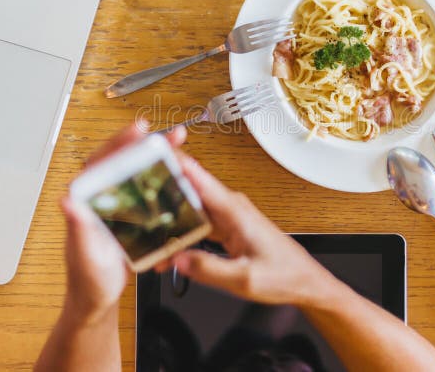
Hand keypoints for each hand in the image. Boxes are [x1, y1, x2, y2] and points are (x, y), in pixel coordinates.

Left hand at [60, 122, 184, 323]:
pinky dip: (163, 179)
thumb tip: (66, 200)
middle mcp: (100, 198)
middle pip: (123, 161)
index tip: (139, 131)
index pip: (101, 162)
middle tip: (169, 135)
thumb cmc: (87, 280)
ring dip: (156, 157)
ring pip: (136, 172)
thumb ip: (78, 228)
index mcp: (84, 201)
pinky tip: (179, 175)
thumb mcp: (84, 254)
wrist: (98, 299)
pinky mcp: (130, 215)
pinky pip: (146, 191)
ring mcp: (116, 205)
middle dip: (145, 143)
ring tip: (177, 146)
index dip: (120, 143)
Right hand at [155, 151, 335, 307]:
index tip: (150, 151)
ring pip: (190, 209)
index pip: (198, 176)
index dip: (174, 161)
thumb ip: (208, 269)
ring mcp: (228, 217)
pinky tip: (165, 249)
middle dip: (160, 190)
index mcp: (234, 210)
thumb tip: (176, 258)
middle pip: (188, 189)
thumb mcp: (244, 279)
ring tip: (142, 230)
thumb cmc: (283, 276)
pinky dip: (180, 234)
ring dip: (168, 218)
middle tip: (130, 195)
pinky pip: (197, 224)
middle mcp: (230, 207)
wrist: (304, 282)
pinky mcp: (227, 228)